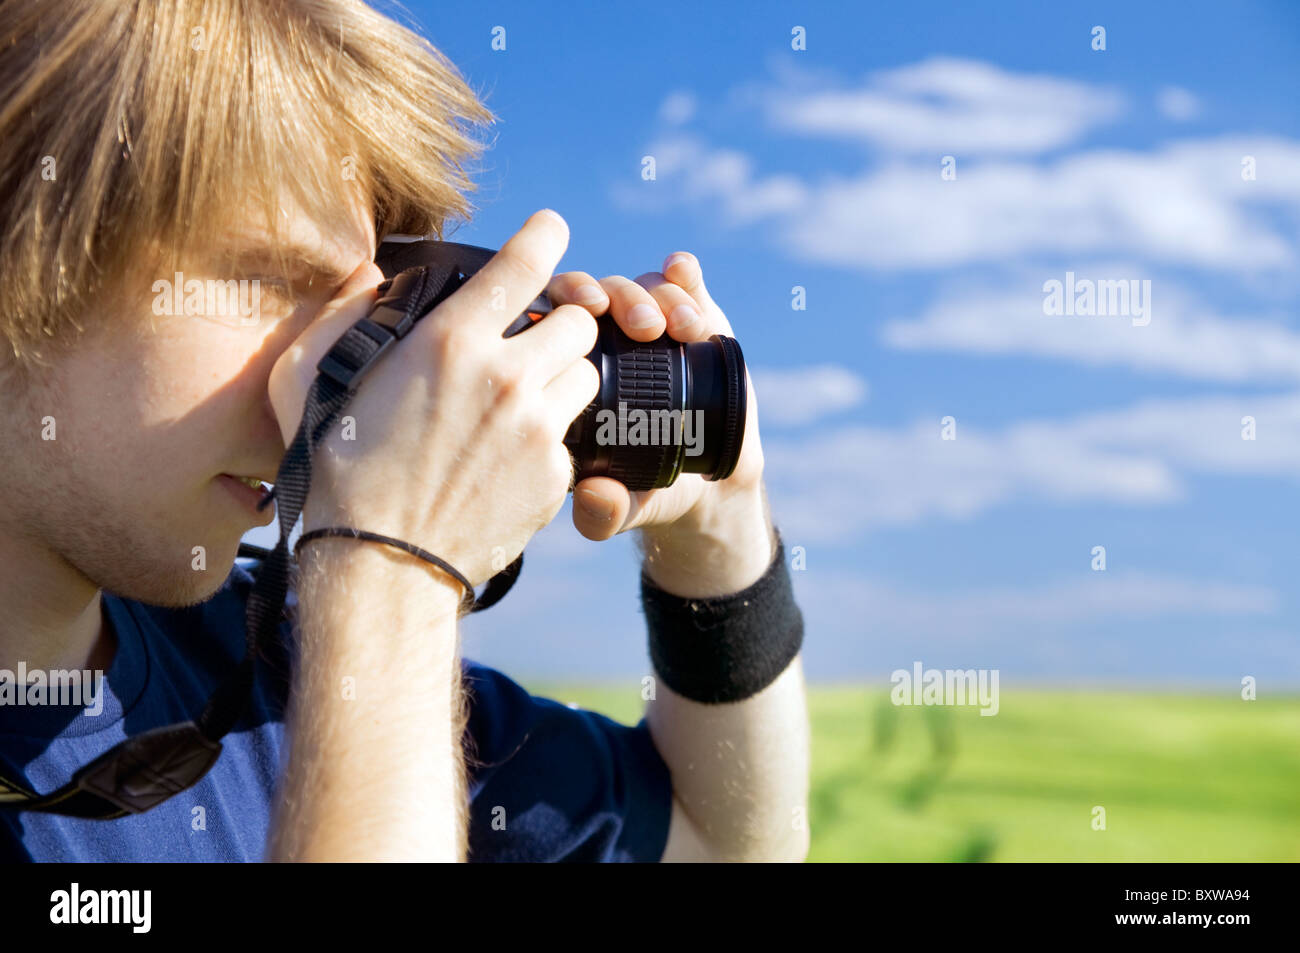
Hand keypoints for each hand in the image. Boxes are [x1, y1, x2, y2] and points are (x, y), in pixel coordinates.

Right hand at [266, 209, 606, 585]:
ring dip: (563, 379)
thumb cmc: (334, 470)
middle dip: (559, 325)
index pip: (524, 263)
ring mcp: (537, 427)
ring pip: (587, 375)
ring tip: (524, 402)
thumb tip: (368, 274)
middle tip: (533, 344)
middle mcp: (505, 376)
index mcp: (449, 341)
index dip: (546, 236)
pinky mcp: (554, 473)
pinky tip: (511, 457)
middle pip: (577, 321)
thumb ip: (337, 314)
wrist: (380, 563)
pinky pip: (572, 437)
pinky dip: (551, 439)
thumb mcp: (304, 379)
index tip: (552, 230)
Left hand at [545, 252, 765, 541]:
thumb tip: (594, 499)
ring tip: (683, 327)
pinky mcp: (693, 317)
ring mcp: (648, 325)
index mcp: (565, 373)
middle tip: (643, 327)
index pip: (550, 321)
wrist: (705, 484)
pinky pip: (681, 281)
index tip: (588, 313)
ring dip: (658, 294)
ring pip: (639, 285)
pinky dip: (682, 274)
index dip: (565, 304)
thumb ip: (603, 511)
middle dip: (618, 297)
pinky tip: (684, 274)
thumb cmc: (645, 492)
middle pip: (595, 292)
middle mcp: (602, 340)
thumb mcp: (622, 507)